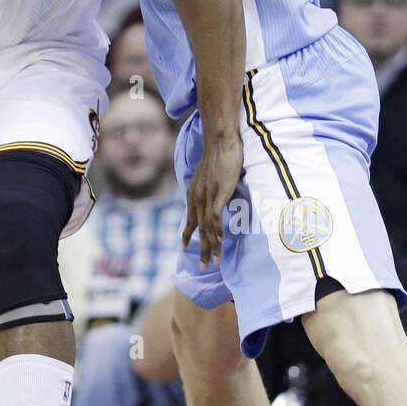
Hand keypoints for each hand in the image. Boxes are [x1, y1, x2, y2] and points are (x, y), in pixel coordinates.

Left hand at [182, 127, 242, 264]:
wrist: (220, 139)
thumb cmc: (218, 154)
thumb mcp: (209, 175)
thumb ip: (210, 188)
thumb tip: (216, 196)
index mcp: (193, 193)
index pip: (190, 219)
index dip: (188, 234)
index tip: (185, 247)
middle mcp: (197, 197)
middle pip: (199, 228)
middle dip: (202, 249)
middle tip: (204, 266)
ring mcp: (207, 195)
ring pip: (207, 227)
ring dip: (212, 246)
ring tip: (215, 261)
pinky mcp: (218, 192)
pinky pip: (216, 216)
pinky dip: (218, 231)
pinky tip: (221, 242)